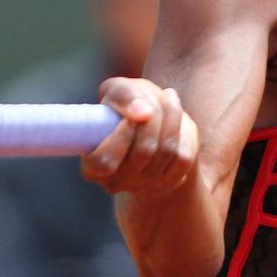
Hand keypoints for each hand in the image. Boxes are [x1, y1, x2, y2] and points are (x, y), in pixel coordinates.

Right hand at [82, 78, 197, 196]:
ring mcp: (144, 186)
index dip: (121, 136)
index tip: (131, 115)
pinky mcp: (169, 183)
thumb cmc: (127, 106)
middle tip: (155, 96)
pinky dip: (183, 133)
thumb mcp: (118, 91)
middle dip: (153, 117)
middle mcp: (116, 182)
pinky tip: (179, 120)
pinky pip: (183, 158)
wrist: (153, 125)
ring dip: (171, 118)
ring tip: (168, 98)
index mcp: (92, 166)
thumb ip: (124, 96)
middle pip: (142, 152)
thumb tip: (142, 112)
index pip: (104, 161)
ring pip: (166, 151)